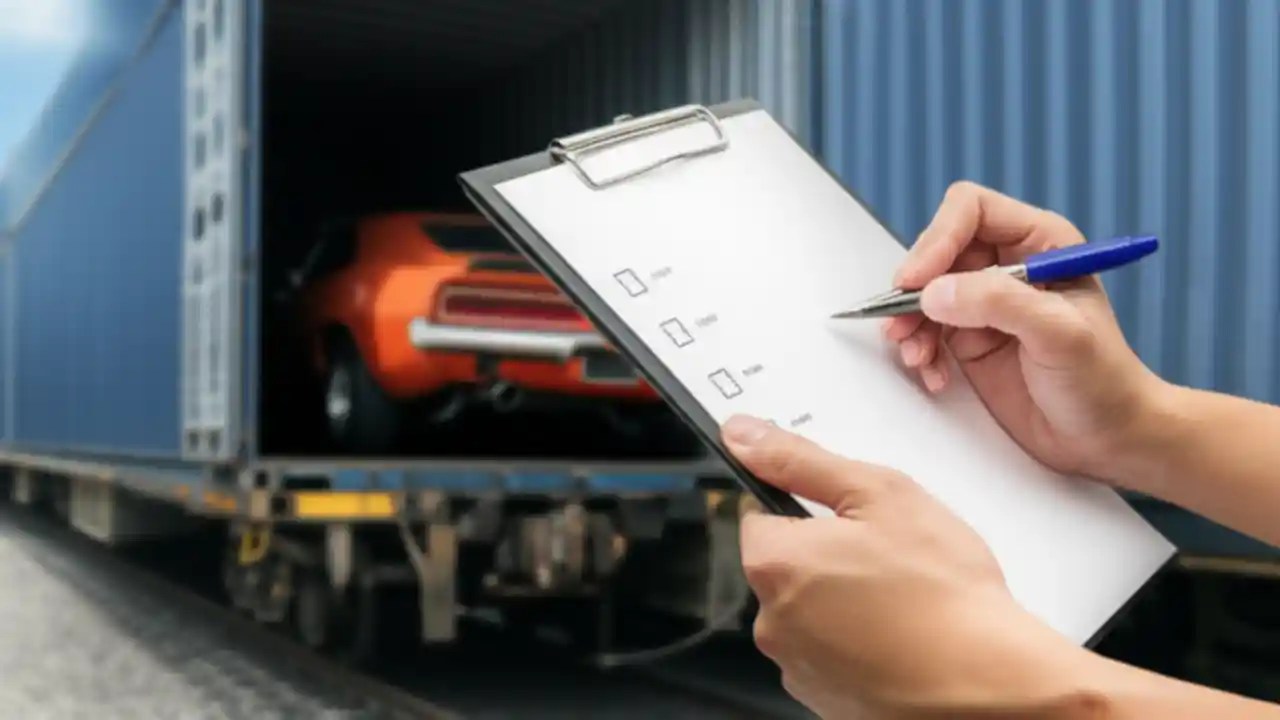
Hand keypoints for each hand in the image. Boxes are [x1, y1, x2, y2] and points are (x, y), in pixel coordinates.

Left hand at [722, 415, 1106, 718]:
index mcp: (773, 563)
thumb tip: (743, 435)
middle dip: (827, 556)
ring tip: (902, 600)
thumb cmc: (942, 592)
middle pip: (784, 567)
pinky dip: (857, 644)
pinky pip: (830, 654)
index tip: (848, 518)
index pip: (759, 515)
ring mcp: (797, 667)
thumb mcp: (877, 493)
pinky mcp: (825, 700)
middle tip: (887, 556)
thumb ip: (799, 460)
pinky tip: (900, 636)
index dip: (806, 509)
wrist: (987, 682)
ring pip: (809, 612)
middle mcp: (772, 621)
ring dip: (842, 601)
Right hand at [887, 181, 1169, 489]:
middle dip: (915, 287)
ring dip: (909, 323)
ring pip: (923, 292)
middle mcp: (1007, 265)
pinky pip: (924, 330)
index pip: (972, 211)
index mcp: (1039, 243)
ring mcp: (984, 303)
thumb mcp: (1059, 334)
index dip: (938, 238)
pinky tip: (935, 375)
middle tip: (902, 323)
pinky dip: (919, 351)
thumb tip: (934, 292)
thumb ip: (999, 303)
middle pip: (938, 250)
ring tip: (917, 356)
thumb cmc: (1103, 381)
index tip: (916, 279)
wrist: (1106, 438)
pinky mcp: (969, 339)